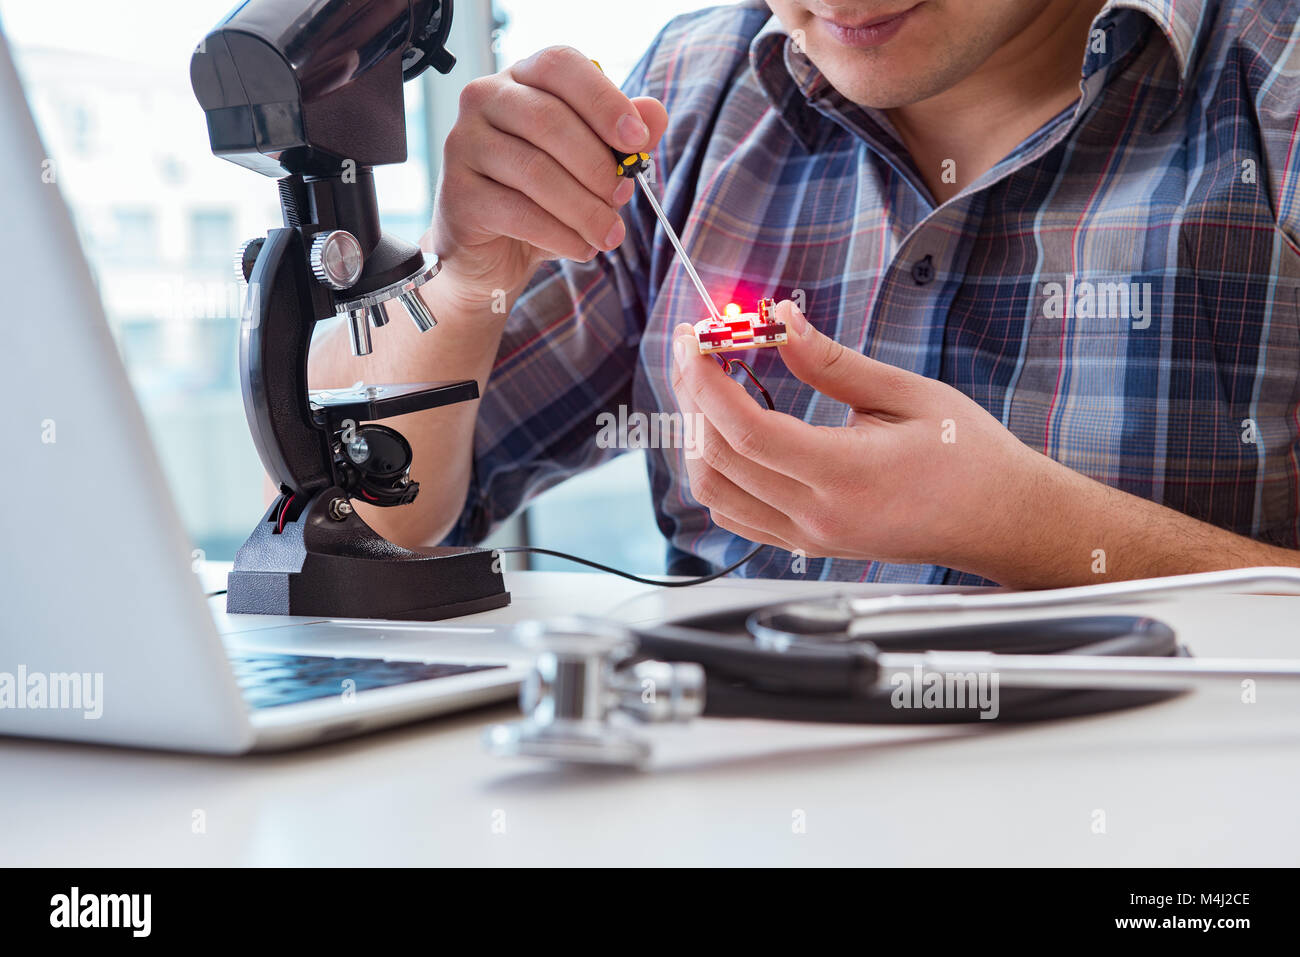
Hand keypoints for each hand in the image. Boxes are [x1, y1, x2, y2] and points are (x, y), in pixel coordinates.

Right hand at [431, 46, 667, 304]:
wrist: (493, 253)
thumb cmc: (542, 199)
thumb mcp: (589, 166)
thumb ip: (619, 139)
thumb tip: (656, 114)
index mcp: (521, 79)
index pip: (560, 65)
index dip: (603, 100)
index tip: (637, 140)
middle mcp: (484, 99)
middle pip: (548, 119)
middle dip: (597, 165)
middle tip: (623, 197)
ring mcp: (463, 144)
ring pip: (535, 170)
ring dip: (584, 208)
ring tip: (608, 234)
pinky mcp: (456, 193)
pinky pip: (517, 212)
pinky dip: (559, 235)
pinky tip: (581, 248)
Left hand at [669, 300, 1060, 576]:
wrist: (999, 520)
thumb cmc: (970, 456)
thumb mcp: (907, 392)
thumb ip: (832, 362)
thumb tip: (781, 322)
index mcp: (848, 474)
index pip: (747, 431)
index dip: (706, 382)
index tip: (693, 340)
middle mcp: (819, 516)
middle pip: (717, 459)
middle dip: (692, 396)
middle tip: (695, 349)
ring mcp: (808, 537)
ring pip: (714, 492)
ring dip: (696, 435)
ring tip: (707, 385)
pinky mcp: (805, 545)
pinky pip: (734, 514)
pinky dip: (715, 471)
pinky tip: (725, 431)